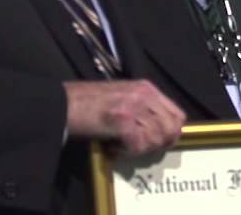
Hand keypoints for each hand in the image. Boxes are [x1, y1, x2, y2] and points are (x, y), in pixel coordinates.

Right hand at [64, 80, 184, 155]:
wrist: (63, 104)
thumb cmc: (89, 102)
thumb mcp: (124, 96)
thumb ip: (144, 108)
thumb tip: (161, 129)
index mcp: (147, 88)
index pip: (178, 115)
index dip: (171, 134)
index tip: (158, 144)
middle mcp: (145, 95)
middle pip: (170, 129)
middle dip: (158, 144)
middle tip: (139, 148)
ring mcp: (134, 107)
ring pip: (155, 139)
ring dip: (140, 149)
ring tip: (122, 146)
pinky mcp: (122, 121)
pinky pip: (138, 146)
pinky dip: (126, 152)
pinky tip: (113, 147)